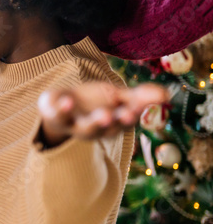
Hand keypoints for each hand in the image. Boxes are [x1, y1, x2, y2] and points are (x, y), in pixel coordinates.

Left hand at [37, 82, 168, 147]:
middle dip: (116, 123)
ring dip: (95, 122)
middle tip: (126, 115)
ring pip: (86, 128)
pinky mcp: (56, 116)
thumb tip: (167, 93)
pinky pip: (59, 115)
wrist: (59, 104)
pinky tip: (67, 100)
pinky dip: (62, 109)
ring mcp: (75, 124)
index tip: (141, 106)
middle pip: (107, 129)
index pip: (126, 121)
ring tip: (104, 115)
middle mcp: (95, 129)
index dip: (134, 114)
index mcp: (113, 124)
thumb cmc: (94, 102)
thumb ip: (139, 97)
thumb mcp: (117, 97)